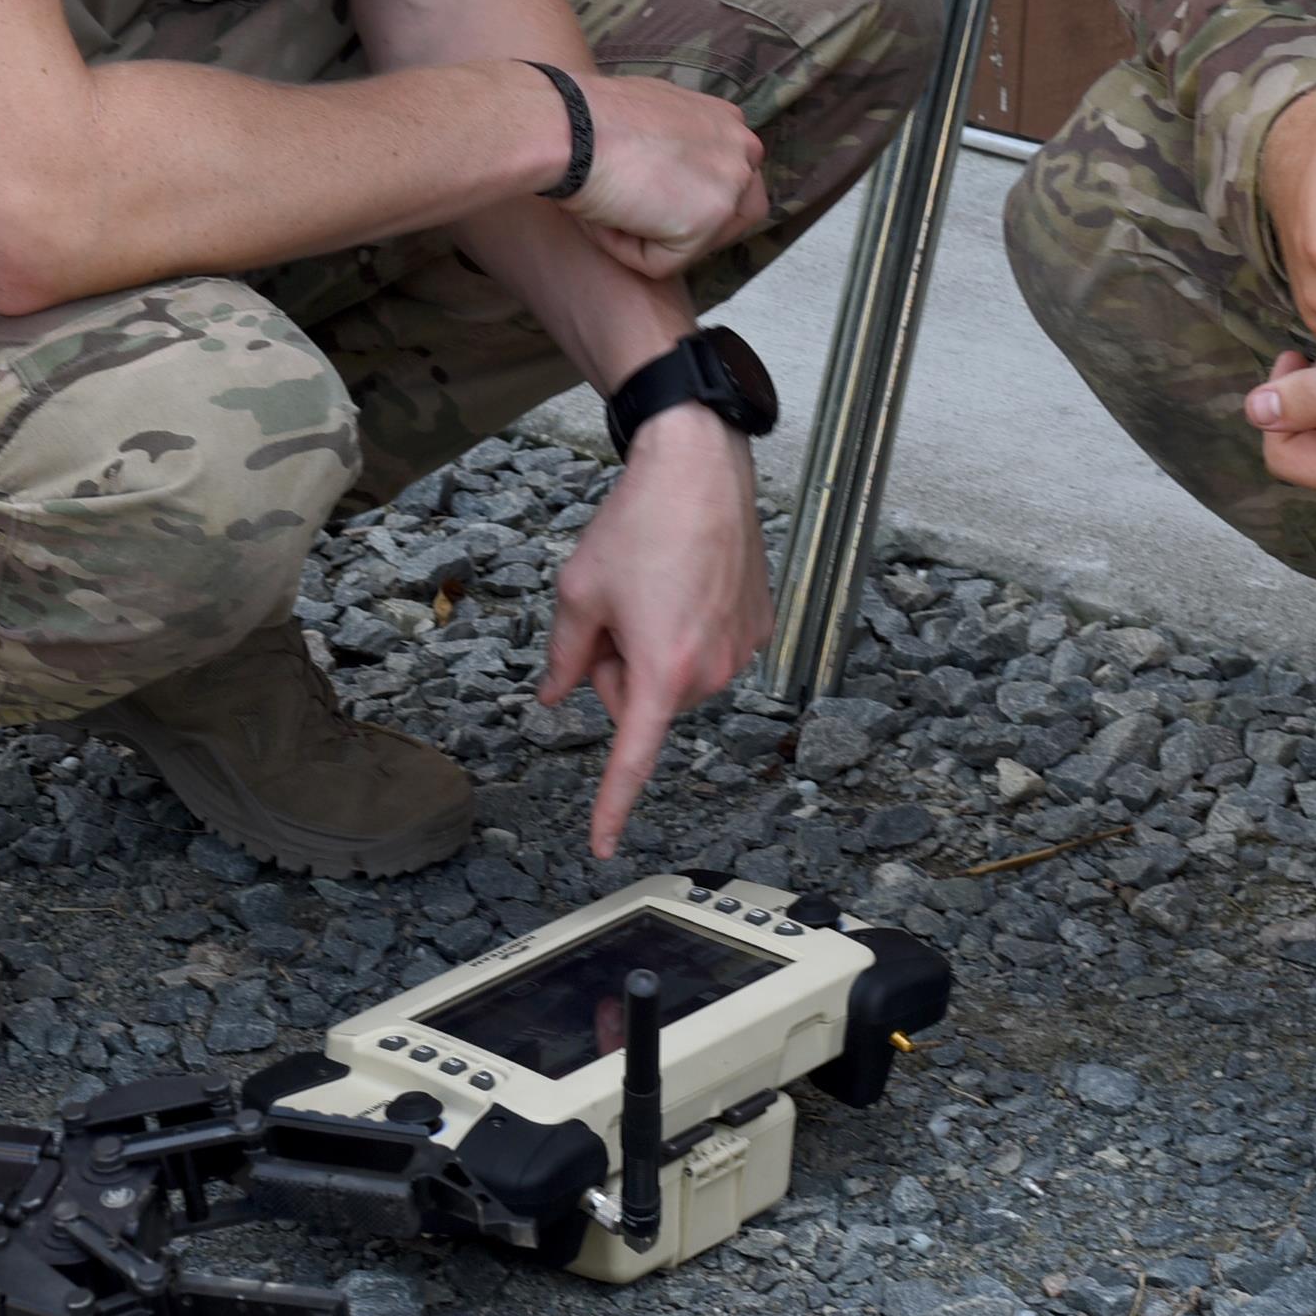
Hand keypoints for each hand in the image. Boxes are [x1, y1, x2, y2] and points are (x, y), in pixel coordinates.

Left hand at [537, 412, 768, 857]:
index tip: (602, 846)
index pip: (631, 757)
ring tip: (652, 586)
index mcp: (661, 672)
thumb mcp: (578, 593)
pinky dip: (686, 629)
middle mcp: (709, 673)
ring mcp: (741, 652)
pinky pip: (707, 652)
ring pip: (675, 678)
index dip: (612, 806)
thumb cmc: (637, 525)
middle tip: (615, 611)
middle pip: (642, 702)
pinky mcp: (759, 628)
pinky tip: (683, 582)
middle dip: (619, 668)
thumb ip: (563, 658)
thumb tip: (556, 698)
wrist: (699, 470)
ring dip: (653, 648)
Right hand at [555, 73, 770, 278]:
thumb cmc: (590, 117)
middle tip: (635, 218)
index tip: (646, 196)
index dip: (685, 198)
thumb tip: (665, 169)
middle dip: (685, 227)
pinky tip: (604, 220)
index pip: (729, 179)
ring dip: (653, 239)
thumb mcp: (648, 113)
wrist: (571, 127)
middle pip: (730, 216)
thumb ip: (675, 141)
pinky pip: (662, 263)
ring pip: (697, 243)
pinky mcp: (705, 225)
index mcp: (728, 122)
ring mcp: (729, 189)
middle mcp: (741, 151)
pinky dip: (627, 252)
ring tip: (612, 213)